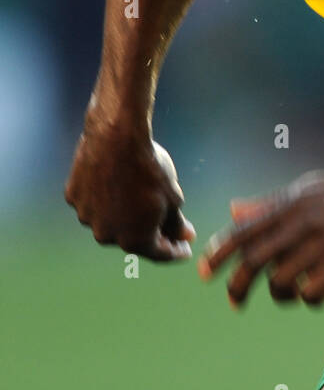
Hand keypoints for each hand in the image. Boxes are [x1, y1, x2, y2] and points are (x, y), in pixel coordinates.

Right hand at [65, 121, 195, 261]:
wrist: (117, 137)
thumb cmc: (150, 168)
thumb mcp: (173, 198)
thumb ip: (177, 223)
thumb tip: (184, 237)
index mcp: (134, 240)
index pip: (159, 253)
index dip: (175, 250)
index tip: (184, 247)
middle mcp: (106, 235)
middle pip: (132, 238)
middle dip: (149, 232)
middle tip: (164, 223)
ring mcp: (87, 216)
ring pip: (109, 220)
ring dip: (123, 214)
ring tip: (136, 196)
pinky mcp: (73, 196)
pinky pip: (92, 202)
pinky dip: (103, 198)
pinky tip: (115, 183)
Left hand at [198, 170, 323, 307]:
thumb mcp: (308, 190)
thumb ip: (270, 204)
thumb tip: (233, 211)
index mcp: (289, 203)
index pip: (241, 231)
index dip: (218, 253)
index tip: (204, 272)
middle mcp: (300, 221)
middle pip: (252, 260)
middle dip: (236, 286)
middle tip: (234, 301)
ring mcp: (321, 242)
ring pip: (280, 280)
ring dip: (278, 295)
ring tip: (287, 294)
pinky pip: (310, 292)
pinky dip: (306, 299)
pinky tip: (314, 295)